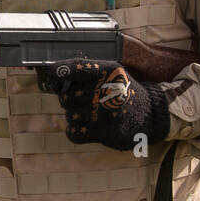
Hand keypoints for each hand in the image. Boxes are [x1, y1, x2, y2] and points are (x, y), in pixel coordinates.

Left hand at [35, 59, 170, 151]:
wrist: (151, 115)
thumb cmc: (121, 93)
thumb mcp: (110, 74)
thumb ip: (84, 72)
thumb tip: (51, 74)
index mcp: (108, 70)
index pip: (73, 67)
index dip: (55, 71)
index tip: (49, 74)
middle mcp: (107, 88)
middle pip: (65, 96)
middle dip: (70, 101)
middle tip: (86, 102)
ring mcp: (106, 110)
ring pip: (69, 115)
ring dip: (76, 118)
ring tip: (93, 115)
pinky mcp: (105, 131)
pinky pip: (73, 133)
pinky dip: (76, 132)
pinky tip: (87, 128)